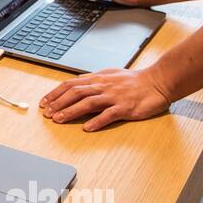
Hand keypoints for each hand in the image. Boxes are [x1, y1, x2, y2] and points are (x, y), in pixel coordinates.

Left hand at [39, 67, 171, 130]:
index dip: (55, 93)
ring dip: (71, 111)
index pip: (71, 84)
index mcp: (98, 78)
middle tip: (47, 113)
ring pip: (88, 103)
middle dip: (59, 103)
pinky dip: (97, 121)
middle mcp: (103, 86)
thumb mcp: (110, 74)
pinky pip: (109, 114)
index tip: (44, 102)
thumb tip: (75, 83)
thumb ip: (93, 80)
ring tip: (59, 120)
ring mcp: (114, 97)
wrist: (158, 81)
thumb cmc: (134, 80)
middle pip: (76, 93)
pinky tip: (87, 128)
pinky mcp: (125, 107)